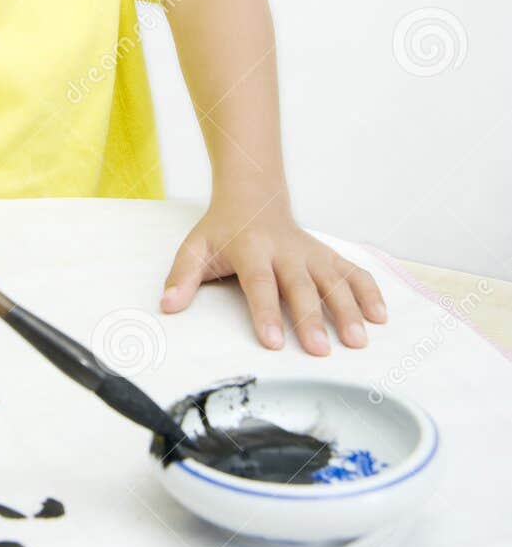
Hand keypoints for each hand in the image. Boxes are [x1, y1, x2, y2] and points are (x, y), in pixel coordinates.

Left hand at [159, 197, 387, 354]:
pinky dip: (368, 291)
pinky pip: (353, 271)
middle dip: (311, 318)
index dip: (265, 313)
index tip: (272, 342)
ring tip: (358, 339)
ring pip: (333, 279)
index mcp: (251, 249)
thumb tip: (167, 306)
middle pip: (301, 286)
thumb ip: (181, 276)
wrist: (253, 196)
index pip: (259, 284)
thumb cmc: (223, 230)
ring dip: (348, 309)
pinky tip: (380, 316)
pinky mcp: (327, 255)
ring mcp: (310, 252)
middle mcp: (285, 250)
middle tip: (321, 350)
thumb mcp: (196, 248)